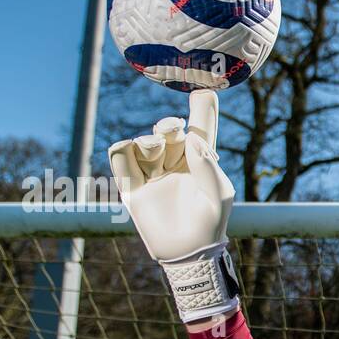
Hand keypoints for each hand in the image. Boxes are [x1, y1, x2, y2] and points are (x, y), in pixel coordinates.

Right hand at [108, 90, 239, 322]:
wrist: (187, 252)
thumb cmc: (210, 223)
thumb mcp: (218, 194)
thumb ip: (207, 165)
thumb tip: (192, 138)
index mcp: (200, 159)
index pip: (201, 125)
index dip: (202, 106)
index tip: (203, 85)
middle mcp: (176, 160)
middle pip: (169, 130)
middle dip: (169, 124)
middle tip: (172, 127)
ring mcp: (152, 171)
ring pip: (145, 141)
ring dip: (150, 141)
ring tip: (157, 151)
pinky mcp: (132, 185)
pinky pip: (120, 156)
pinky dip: (124, 148)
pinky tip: (130, 148)